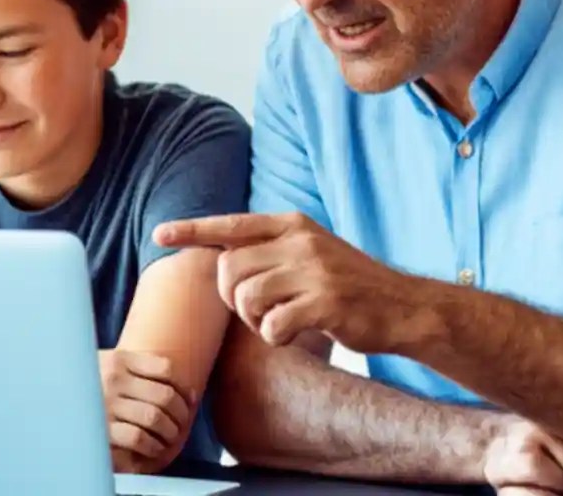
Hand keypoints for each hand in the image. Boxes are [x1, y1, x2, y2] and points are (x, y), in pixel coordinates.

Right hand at [99, 350, 193, 470]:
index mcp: (120, 359)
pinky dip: (152, 445)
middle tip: (183, 423)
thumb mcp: (107, 365)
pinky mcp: (102, 429)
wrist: (51, 398)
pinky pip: (138, 438)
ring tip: (170, 437)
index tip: (189, 399)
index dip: (184, 387)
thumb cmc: (88, 385)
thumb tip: (184, 389)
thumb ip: (137, 368)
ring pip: (155, 417)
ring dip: (170, 432)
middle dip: (182, 414)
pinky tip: (154, 448)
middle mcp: (114, 379)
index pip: (166, 369)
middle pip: (165, 396)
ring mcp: (107, 404)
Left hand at [153, 212, 411, 352]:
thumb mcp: (310, 252)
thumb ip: (271, 250)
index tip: (160, 234)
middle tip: (256, 312)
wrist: (403, 306)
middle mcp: (300, 241)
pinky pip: (271, 326)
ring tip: (279, 322)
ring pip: (246, 299)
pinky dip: (275, 337)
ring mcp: (313, 270)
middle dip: (232, 299)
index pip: (232, 225)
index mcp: (292, 224)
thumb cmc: (348, 285)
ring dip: (254, 321)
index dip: (193, 230)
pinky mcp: (324, 302)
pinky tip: (295, 333)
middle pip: (229, 270)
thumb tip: (223, 262)